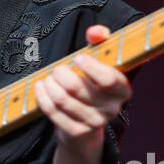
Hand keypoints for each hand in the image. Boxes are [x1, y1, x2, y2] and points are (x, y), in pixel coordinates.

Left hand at [33, 24, 131, 163]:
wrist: (86, 122)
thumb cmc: (93, 83)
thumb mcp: (99, 60)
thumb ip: (99, 41)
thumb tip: (95, 32)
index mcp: (122, 90)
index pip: (109, 80)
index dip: (90, 67)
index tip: (77, 57)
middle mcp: (112, 108)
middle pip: (77, 88)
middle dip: (60, 73)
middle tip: (57, 69)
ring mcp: (94, 123)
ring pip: (62, 100)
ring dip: (49, 84)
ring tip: (48, 78)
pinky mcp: (76, 132)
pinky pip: (53, 112)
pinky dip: (42, 97)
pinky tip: (41, 88)